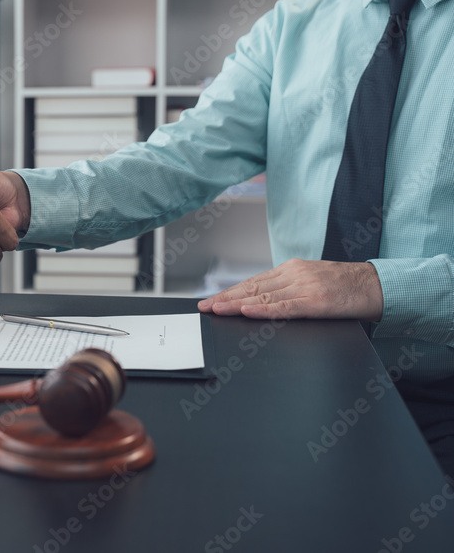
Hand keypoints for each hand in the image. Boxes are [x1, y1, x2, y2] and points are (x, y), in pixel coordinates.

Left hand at [197, 259, 383, 320]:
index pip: (253, 282)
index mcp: (291, 269)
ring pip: (263, 297)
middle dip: (225, 298)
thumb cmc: (344, 286)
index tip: (211, 300)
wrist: (376, 286)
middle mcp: (294, 275)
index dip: (230, 292)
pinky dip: (263, 310)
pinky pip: (284, 307)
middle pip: (252, 288)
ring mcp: (304, 288)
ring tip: (217, 310)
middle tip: (204, 307)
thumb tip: (261, 299)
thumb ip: (288, 288)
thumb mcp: (312, 281)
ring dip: (236, 304)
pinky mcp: (316, 302)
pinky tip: (247, 311)